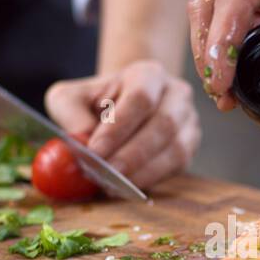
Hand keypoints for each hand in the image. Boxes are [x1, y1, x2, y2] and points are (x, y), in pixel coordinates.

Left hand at [44, 60, 199, 188]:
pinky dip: (153, 178)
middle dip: (132, 154)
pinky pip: (178, 165)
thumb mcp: (70, 98)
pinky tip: (129, 185)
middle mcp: (176, 93)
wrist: (120, 105)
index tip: (95, 151)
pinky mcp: (190, 145)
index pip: (140, 98)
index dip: (119, 127)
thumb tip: (82, 142)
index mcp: (148, 74)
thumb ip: (71, 115)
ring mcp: (188, 120)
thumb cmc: (94, 102)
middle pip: (163, 124)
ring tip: (115, 184)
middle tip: (106, 174)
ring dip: (144, 170)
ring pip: (176, 148)